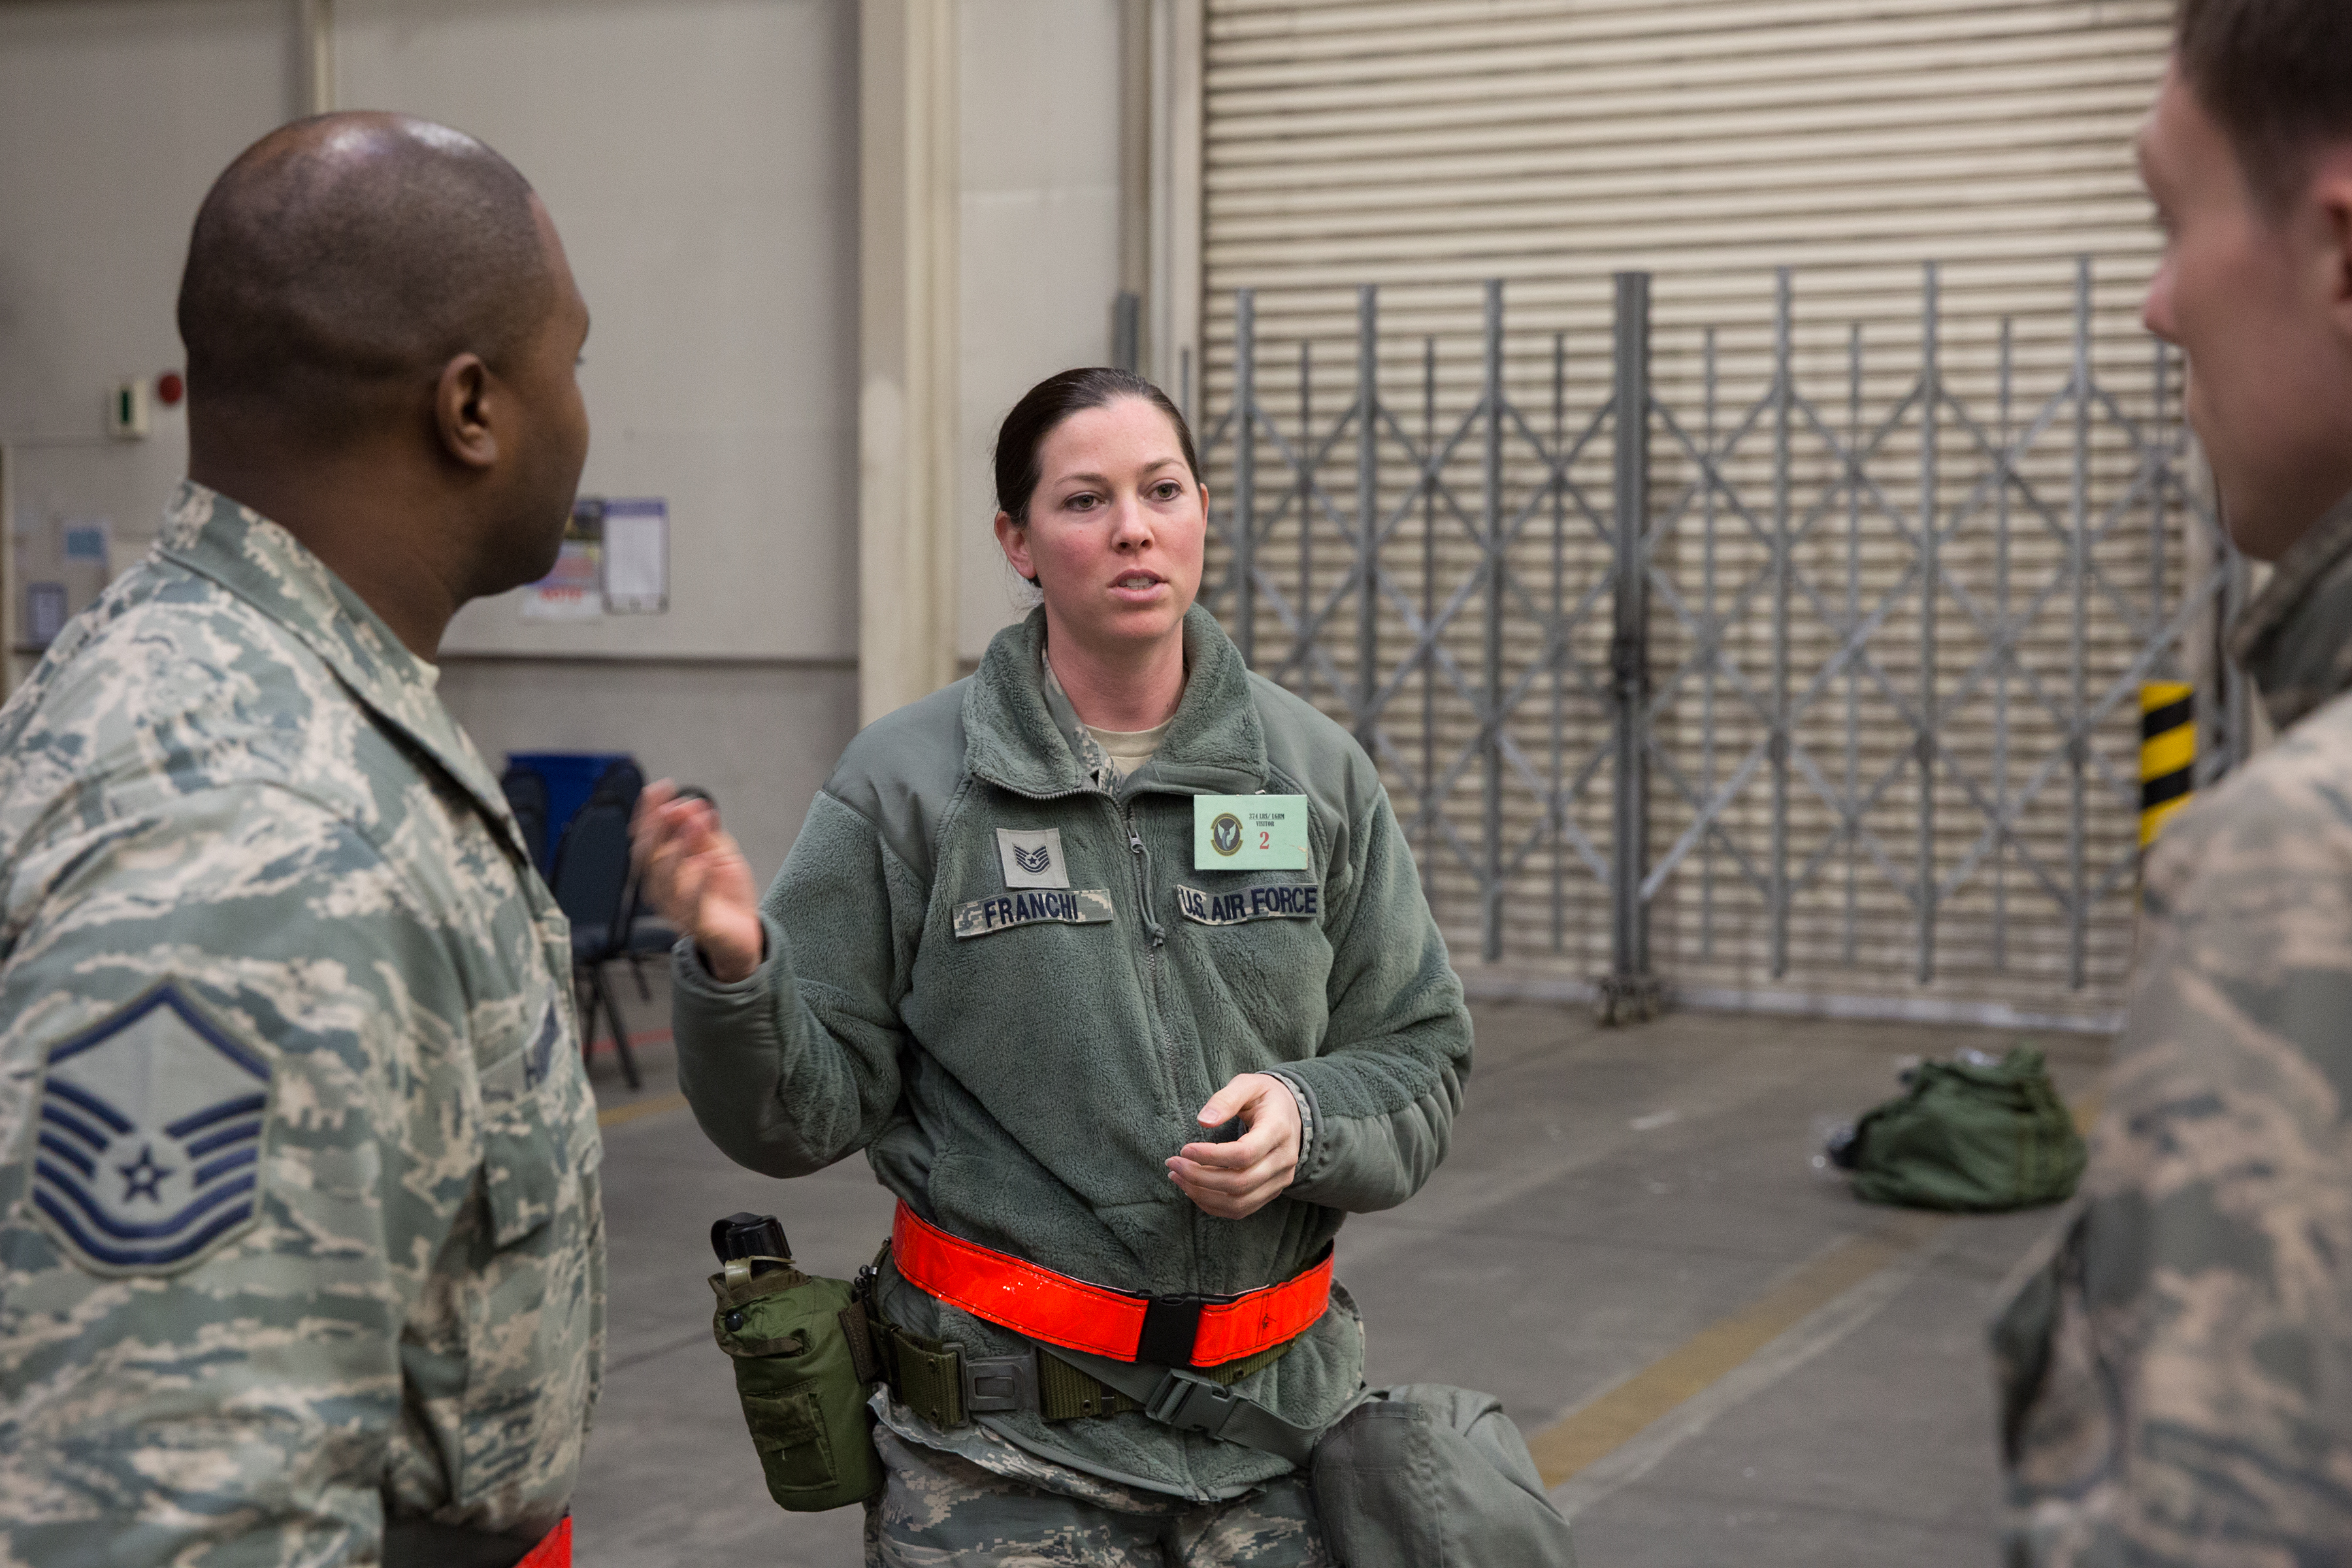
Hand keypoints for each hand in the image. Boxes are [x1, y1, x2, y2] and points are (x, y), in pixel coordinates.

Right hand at [630, 780, 763, 982]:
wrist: (745, 930)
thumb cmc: (726, 890)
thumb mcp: (719, 851)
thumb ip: (705, 830)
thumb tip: (693, 804)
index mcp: (664, 865)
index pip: (647, 835)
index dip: (649, 811)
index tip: (663, 786)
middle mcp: (662, 885)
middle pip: (646, 855)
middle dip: (655, 827)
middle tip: (672, 805)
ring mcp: (675, 906)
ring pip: (663, 878)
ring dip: (677, 848)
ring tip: (695, 824)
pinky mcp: (695, 924)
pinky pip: (690, 904)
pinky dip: (697, 882)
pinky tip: (705, 860)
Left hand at [1166, 1073, 1300, 1219]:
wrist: (1291, 1113)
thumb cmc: (1264, 1096)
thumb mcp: (1248, 1085)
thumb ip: (1226, 1099)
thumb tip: (1203, 1120)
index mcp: (1278, 1130)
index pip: (1245, 1154)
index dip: (1211, 1156)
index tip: (1184, 1149)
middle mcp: (1283, 1159)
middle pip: (1240, 1183)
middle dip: (1199, 1178)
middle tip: (1172, 1164)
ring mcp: (1280, 1180)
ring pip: (1239, 1202)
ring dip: (1202, 1194)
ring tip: (1177, 1176)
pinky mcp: (1272, 1191)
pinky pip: (1241, 1209)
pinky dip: (1213, 1204)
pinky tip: (1193, 1188)